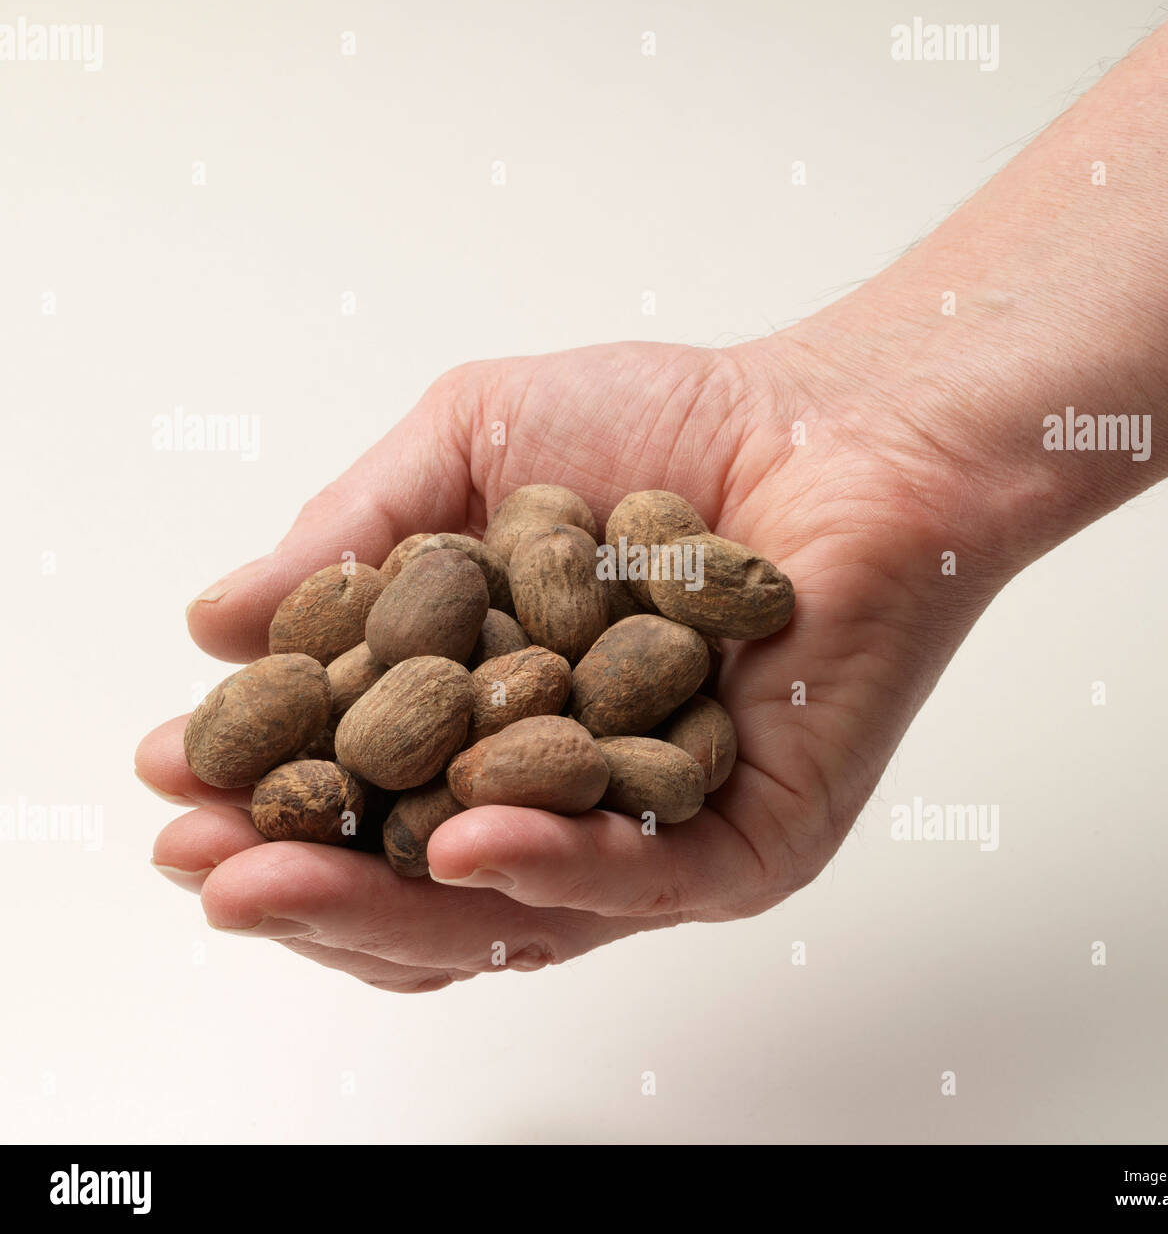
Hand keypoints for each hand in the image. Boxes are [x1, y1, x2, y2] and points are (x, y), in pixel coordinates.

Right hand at [136, 337, 994, 990]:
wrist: (833, 418)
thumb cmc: (661, 426)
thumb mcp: (468, 455)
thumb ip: (358, 542)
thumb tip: (214, 623)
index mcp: (498, 713)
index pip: (371, 788)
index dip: (271, 786)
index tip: (171, 768)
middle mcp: (572, 788)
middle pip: (423, 877)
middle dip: (303, 872)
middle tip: (202, 858)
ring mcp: (658, 829)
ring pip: (516, 912)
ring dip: (389, 903)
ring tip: (273, 877)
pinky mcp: (753, 840)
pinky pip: (644, 882)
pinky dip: (549, 871)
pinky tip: (459, 847)